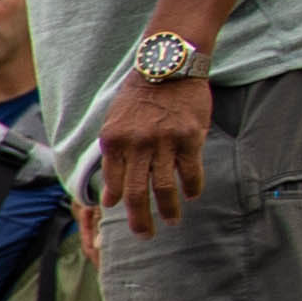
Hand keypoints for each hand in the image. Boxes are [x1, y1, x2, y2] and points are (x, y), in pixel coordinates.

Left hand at [97, 69, 212, 236]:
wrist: (168, 64)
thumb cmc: (139, 95)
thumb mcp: (114, 123)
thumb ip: (112, 159)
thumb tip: (109, 198)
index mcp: (113, 142)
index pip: (113, 183)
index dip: (117, 202)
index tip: (121, 213)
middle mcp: (136, 145)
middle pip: (137, 194)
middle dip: (140, 220)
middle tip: (145, 236)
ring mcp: (163, 142)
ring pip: (164, 188)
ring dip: (168, 210)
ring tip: (171, 221)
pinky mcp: (189, 138)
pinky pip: (190, 172)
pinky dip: (192, 188)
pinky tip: (192, 196)